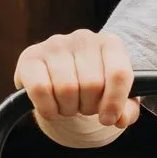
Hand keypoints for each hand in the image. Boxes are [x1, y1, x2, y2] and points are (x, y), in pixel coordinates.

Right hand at [14, 29, 140, 128]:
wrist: (64, 76)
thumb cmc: (95, 87)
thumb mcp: (117, 98)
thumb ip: (126, 110)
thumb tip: (120, 119)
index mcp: (110, 44)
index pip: (119, 73)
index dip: (114, 102)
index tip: (108, 119)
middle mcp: (83, 38)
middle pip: (92, 85)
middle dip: (89, 106)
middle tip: (84, 106)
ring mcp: (55, 44)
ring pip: (66, 89)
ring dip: (68, 109)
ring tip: (69, 105)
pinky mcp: (30, 56)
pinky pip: (40, 89)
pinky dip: (47, 108)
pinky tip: (51, 107)